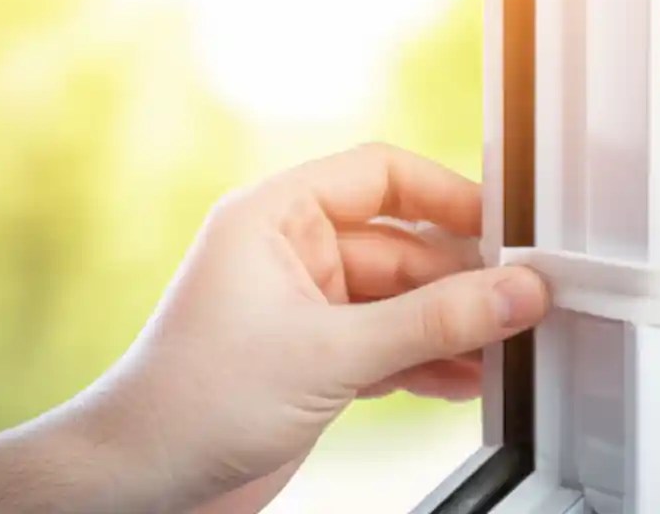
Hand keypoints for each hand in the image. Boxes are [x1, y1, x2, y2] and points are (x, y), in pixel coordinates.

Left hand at [81, 144, 546, 511]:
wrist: (140, 486)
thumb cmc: (191, 403)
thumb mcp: (330, 354)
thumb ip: (432, 323)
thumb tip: (513, 292)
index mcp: (277, 218)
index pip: (380, 176)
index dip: (446, 194)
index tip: (501, 226)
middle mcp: (293, 255)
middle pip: (404, 246)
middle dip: (460, 280)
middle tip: (518, 302)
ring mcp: (308, 309)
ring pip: (403, 301)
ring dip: (451, 326)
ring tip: (503, 348)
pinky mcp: (318, 359)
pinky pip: (392, 344)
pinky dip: (429, 361)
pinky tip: (466, 379)